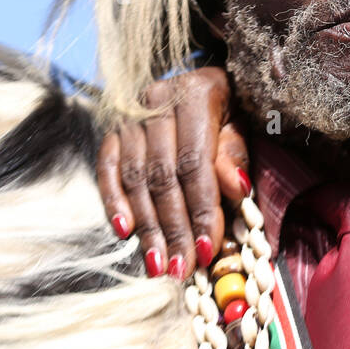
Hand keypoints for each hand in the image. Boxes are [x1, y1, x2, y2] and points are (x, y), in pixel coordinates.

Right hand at [96, 66, 248, 279]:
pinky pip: (108, 168)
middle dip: (173, 227)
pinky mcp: (111, 127)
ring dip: (147, 226)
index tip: (207, 248)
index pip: (195, 162)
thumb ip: (235, 154)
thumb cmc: (227, 108)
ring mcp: (129, 113)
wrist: (196, 80)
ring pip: (135, 178)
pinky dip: (113, 201)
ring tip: (158, 263)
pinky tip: (124, 231)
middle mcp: (157, 100)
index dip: (201, 208)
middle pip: (163, 175)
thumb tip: (237, 189)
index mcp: (196, 93)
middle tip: (182, 268)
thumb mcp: (241, 124)